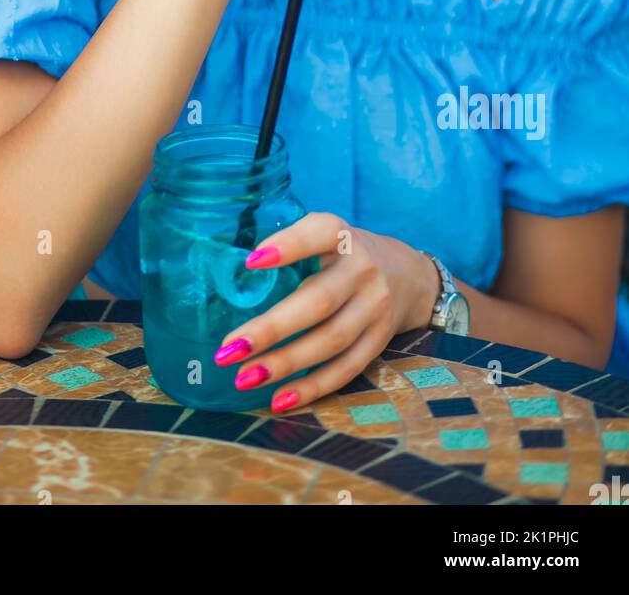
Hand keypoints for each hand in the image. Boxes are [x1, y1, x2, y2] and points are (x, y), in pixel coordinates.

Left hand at [213, 212, 438, 413]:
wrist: (406, 276)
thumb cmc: (342, 253)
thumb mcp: (324, 233)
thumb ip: (288, 242)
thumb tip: (226, 267)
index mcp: (342, 235)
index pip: (319, 233)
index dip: (289, 246)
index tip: (250, 261)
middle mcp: (363, 270)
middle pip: (319, 302)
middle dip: (272, 328)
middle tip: (229, 348)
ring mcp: (375, 308)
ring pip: (330, 341)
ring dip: (285, 363)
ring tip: (244, 377)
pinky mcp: (379, 342)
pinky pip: (346, 370)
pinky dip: (313, 387)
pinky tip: (279, 398)